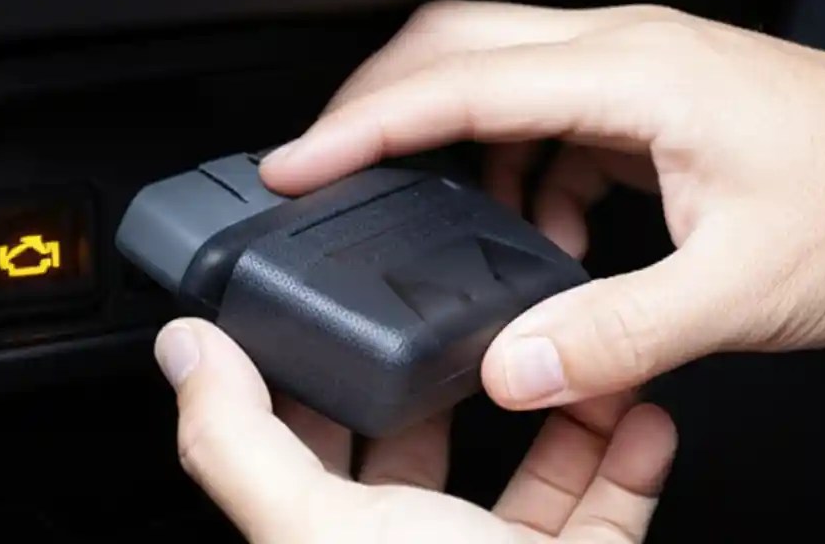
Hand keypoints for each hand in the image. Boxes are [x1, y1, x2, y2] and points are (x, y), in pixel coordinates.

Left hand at [154, 318, 676, 542]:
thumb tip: (182, 351)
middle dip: (452, 378)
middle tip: (473, 314)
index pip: (305, 444)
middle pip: (420, 449)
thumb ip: (237, 439)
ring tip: (577, 355)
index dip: (322, 372)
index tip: (350, 303)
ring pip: (524, 477)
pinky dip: (625, 466)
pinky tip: (641, 422)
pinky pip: (603, 517)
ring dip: (558, 413)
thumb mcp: (313, 533)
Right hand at [259, 0, 824, 410]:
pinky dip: (514, 169)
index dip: (358, 128)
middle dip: (377, 105)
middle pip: (453, 43)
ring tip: (447, 227)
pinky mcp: (653, 97)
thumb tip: (511, 368)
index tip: (293, 166)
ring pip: (495, 74)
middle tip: (328, 173)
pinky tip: (542, 231)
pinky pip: (544, 114)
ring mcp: (638, 67)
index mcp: (630, 75)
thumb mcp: (745, 289)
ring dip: (451, 144)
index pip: (454, 85)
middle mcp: (624, 51)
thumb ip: (615, 332)